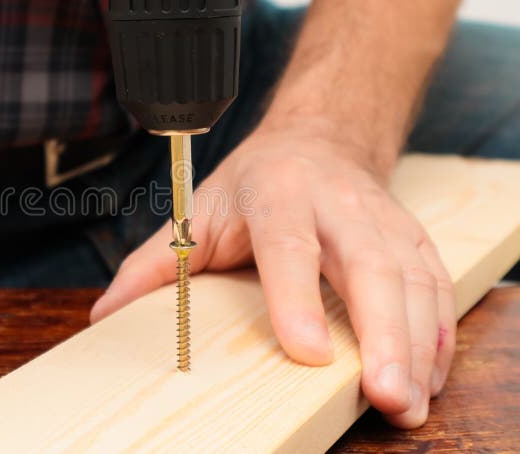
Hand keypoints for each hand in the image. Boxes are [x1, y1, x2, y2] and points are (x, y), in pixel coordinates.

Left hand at [90, 116, 455, 428]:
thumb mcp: (197, 212)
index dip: (298, 297)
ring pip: (411, 279)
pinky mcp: (409, 236)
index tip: (307, 351)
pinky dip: (437, 332)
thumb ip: (154, 265)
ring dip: (416, 344)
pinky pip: (434, 283)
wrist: (317, 140)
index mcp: (277, 192)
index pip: (288, 244)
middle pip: (368, 265)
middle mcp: (336, 203)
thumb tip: (105, 314)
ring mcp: (380, 218)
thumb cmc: (255, 182)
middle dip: (381, 333)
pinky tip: (429, 374)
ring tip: (408, 402)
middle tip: (382, 395)